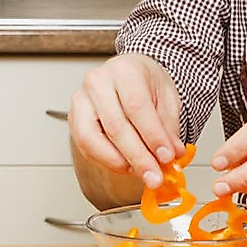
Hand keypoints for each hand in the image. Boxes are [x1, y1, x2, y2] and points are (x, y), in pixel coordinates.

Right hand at [69, 53, 183, 188]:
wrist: (129, 74)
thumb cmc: (145, 83)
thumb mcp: (167, 97)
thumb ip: (169, 126)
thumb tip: (173, 153)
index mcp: (125, 70)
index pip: (136, 106)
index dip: (152, 135)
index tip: (166, 157)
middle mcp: (97, 82)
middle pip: (115, 126)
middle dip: (138, 157)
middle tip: (155, 175)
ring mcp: (81, 100)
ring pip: (92, 139)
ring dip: (119, 163)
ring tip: (141, 172)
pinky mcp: (73, 119)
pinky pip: (85, 146)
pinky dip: (107, 161)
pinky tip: (126, 166)